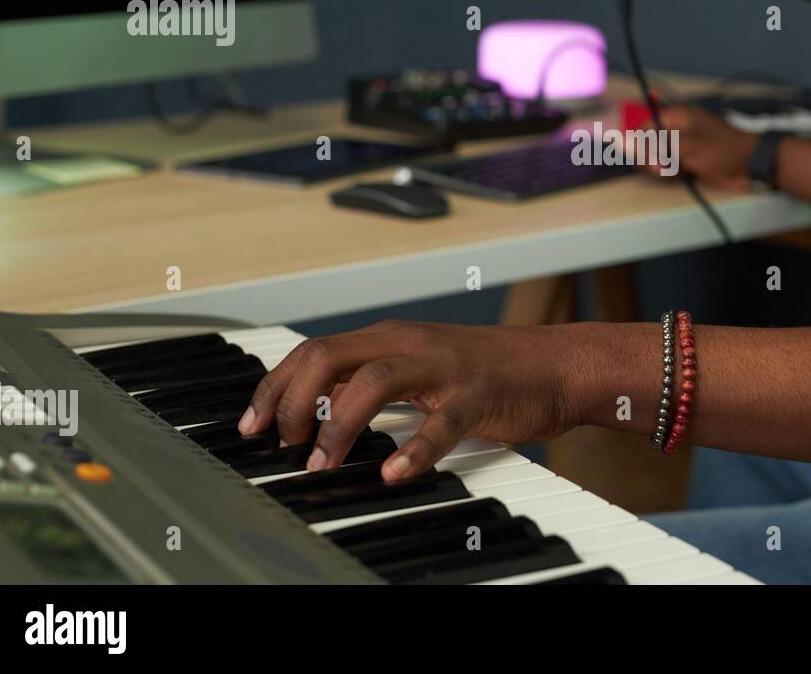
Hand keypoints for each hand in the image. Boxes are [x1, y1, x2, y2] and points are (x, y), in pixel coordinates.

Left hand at [237, 321, 593, 481]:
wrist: (558, 365)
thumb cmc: (489, 373)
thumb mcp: (421, 368)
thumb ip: (373, 382)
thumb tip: (317, 412)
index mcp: (390, 337)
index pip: (314, 350)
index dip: (275, 387)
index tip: (252, 425)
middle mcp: (410, 344)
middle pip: (330, 356)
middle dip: (294, 401)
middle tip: (284, 444)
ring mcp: (444, 368)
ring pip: (374, 380)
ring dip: (338, 424)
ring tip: (322, 463)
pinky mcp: (478, 396)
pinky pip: (441, 423)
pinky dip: (413, 450)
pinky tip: (394, 473)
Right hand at [648, 105, 757, 190]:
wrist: (749, 165)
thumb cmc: (721, 149)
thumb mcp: (687, 145)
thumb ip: (658, 143)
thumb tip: (632, 140)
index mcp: (676, 117)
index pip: (645, 124)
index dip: (638, 140)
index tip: (640, 155)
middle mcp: (676, 130)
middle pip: (648, 143)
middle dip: (649, 158)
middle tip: (661, 167)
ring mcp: (681, 147)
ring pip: (657, 158)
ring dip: (660, 169)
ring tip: (676, 172)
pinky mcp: (687, 163)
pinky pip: (669, 169)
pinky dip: (671, 175)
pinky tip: (682, 177)